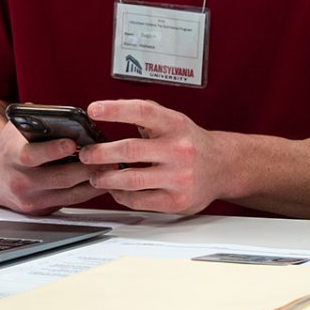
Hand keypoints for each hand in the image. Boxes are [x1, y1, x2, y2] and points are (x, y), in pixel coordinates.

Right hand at [0, 120, 101, 215]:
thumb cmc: (10, 146)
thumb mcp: (17, 129)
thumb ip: (39, 122)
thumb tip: (68, 116)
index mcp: (12, 156)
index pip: (31, 155)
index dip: (53, 150)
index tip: (73, 143)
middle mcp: (20, 181)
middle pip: (58, 178)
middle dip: (85, 168)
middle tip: (108, 158)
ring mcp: (30, 200)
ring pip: (68, 194)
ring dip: (92, 182)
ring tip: (112, 169)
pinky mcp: (40, 211)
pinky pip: (69, 203)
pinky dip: (87, 193)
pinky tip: (101, 182)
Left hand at [81, 99, 222, 215]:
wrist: (222, 167)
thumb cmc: (190, 143)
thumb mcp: (173, 121)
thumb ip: (145, 115)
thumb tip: (106, 110)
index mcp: (176, 124)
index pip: (143, 111)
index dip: (115, 109)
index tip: (93, 109)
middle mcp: (179, 149)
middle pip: (130, 149)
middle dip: (100, 152)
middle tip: (86, 154)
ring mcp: (179, 177)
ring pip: (131, 179)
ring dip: (106, 178)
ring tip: (96, 176)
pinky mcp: (176, 201)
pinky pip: (139, 200)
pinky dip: (121, 195)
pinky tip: (115, 190)